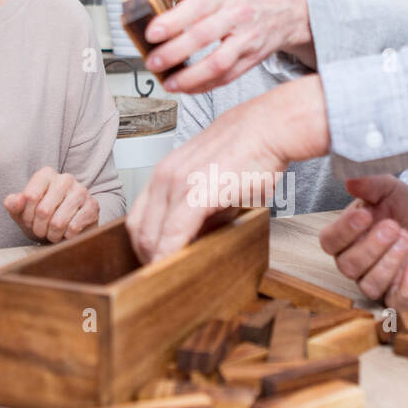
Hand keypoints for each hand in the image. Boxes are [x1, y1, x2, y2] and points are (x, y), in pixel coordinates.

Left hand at [4, 168, 99, 242]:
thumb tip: (14, 201)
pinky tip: (66, 234)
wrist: (67, 231)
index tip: (29, 221)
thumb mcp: (23, 213)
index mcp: (46, 174)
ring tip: (53, 234)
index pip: (29, 196)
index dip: (26, 215)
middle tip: (41, 231)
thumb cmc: (42, 220)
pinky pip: (73, 228)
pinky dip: (66, 237)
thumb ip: (13, 204)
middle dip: (39, 228)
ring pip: (58, 222)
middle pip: (43, 210)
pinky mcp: (93, 206)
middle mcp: (65, 178)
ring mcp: (81, 191)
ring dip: (52, 235)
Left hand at [127, 74, 329, 262]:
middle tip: (161, 278)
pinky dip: (169, 256)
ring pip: (150, 235)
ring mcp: (177, 184)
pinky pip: (173, 233)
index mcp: (165, 173)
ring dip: (156, 261)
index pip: (139, 218)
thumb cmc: (250, 154)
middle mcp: (164, 177)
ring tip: (168, 279)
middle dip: (146, 258)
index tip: (155, 263)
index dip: (145, 246)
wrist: (270, 128)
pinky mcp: (196, 193)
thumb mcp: (214, 184)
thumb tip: (196, 238)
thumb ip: (200, 211)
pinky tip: (172, 269)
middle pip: (138, 230)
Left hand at [142, 0, 314, 90]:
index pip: (196, 7)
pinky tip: (188, 87)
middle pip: (204, 36)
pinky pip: (228, 77)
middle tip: (153, 61)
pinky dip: (205, 86)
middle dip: (174, 52)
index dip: (172, 22)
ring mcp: (247, 39)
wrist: (287, 8)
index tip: (151, 33)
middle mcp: (237, 14)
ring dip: (190, 77)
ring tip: (169, 83)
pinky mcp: (252, 59)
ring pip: (218, 63)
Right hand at [319, 175, 407, 304]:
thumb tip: (350, 179)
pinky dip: (405, 289)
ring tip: (405, 238)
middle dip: (372, 246)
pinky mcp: (396, 292)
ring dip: (389, 262)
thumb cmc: (397, 206)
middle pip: (349, 266)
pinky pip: (395, 302)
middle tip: (393, 226)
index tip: (365, 215)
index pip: (330, 241)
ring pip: (369, 285)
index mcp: (343, 237)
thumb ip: (369, 184)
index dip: (344, 231)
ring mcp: (373, 279)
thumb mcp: (387, 188)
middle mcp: (352, 262)